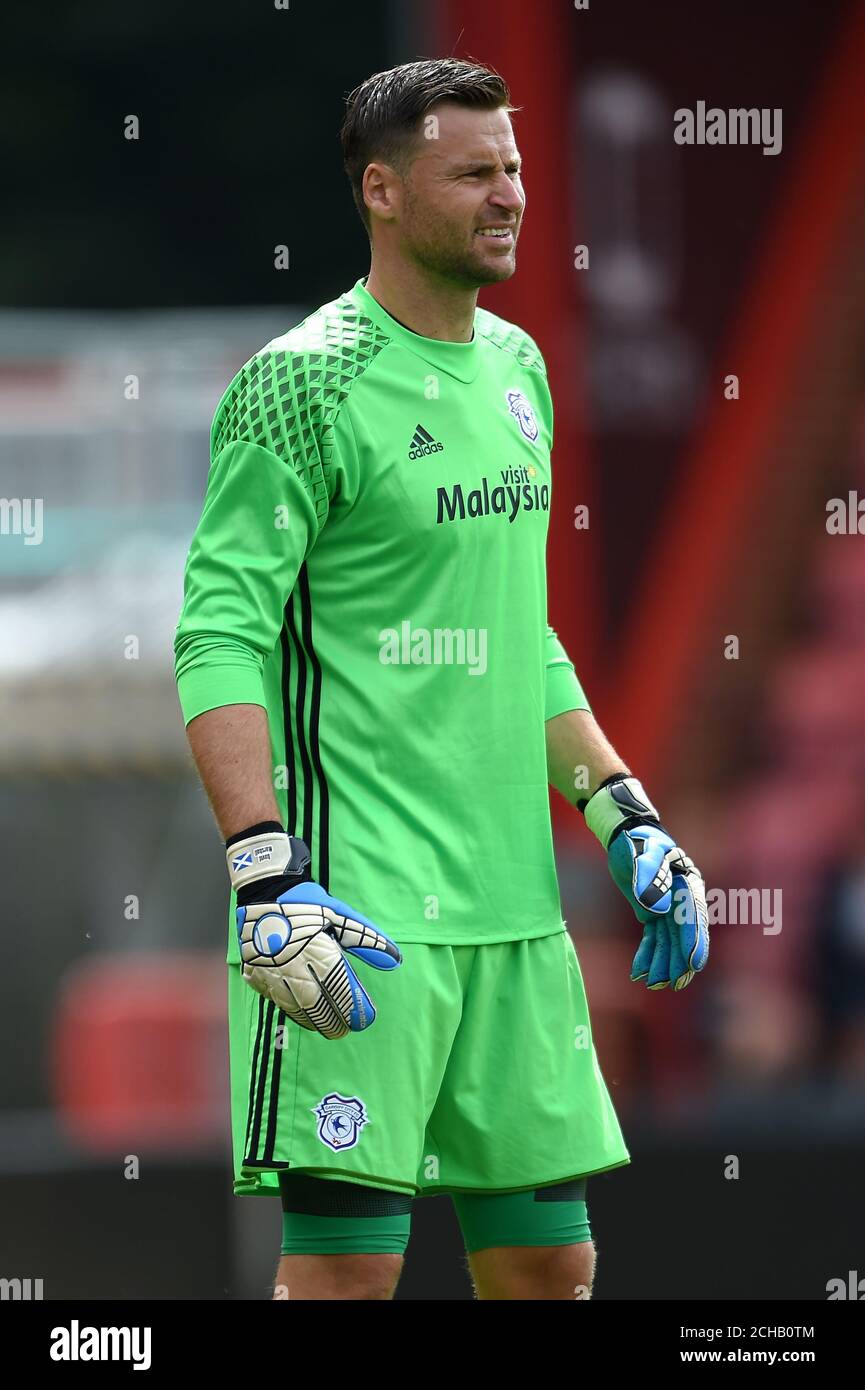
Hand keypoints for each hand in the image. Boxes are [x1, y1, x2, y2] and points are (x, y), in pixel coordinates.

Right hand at [227, 823, 400, 1038]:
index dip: (353, 1008)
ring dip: (312, 1020)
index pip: (339, 989)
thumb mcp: (341, 916)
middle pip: (316, 1005)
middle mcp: (292, 965)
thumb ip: (368, 941)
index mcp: (317, 950)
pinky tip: (303, 1014)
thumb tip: (395, 961)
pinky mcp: (255, 973)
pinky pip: (276, 1000)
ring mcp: (271, 971)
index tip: (365, 1020)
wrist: (263, 891)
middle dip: (332, 1021)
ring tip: (327, 1026)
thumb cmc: (307, 904)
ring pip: (295, 1007)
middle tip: (344, 1030)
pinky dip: (292, 1011)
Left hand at [583, 776, 708, 990]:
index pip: (693, 916)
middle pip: (683, 935)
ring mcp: (670, 908)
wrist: (626, 835)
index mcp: (688, 883)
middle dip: (677, 961)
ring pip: (669, 942)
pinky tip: (638, 972)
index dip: (693, 941)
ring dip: (662, 963)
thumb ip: (648, 877)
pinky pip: (654, 938)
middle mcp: (683, 899)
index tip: (692, 963)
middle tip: (671, 984)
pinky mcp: (655, 913)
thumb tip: (659, 912)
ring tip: (652, 984)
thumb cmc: (636, 840)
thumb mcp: (639, 853)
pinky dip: (647, 955)